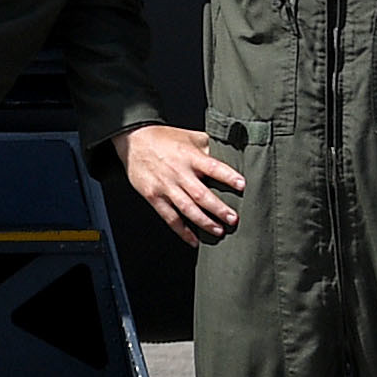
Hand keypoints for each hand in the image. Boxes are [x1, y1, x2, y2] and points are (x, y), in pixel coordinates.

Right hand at [119, 123, 242, 244]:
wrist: (133, 139)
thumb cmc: (163, 138)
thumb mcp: (189, 136)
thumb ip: (209, 146)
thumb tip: (231, 152)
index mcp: (190, 157)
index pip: (212, 167)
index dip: (228, 176)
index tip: (242, 185)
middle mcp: (178, 173)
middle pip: (201, 194)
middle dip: (218, 208)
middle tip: (233, 219)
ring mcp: (165, 186)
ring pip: (187, 208)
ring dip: (204, 222)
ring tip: (218, 231)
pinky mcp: (154, 197)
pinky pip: (170, 217)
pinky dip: (182, 230)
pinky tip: (193, 239)